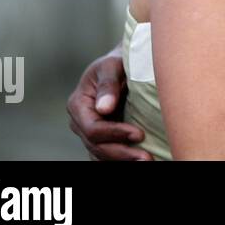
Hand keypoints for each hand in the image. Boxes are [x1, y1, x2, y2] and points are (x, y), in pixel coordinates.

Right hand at [66, 46, 151, 160]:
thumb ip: (108, 85)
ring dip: (123, 160)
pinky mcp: (101, 138)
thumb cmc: (116, 63)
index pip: (93, 128)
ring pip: (101, 154)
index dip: (115, 134)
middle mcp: (80, 122)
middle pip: (96, 146)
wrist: (120, 67)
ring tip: (146, 161)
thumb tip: (104, 108)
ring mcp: (89, 132)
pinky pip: (106, 155)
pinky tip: (136, 161)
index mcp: (78, 105)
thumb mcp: (111, 66)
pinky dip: (120, 161)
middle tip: (146, 158)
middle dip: (122, 153)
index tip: (139, 134)